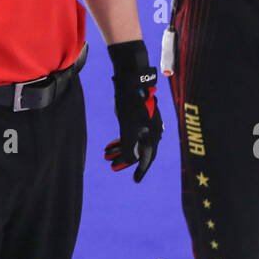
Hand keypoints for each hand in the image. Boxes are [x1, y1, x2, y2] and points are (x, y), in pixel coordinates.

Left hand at [105, 48, 161, 181]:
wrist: (132, 79)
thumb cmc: (131, 103)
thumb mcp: (128, 127)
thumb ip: (129, 146)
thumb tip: (130, 159)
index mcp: (153, 134)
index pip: (147, 158)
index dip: (140, 170)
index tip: (135, 180)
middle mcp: (152, 130)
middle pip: (138, 150)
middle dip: (124, 159)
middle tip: (112, 166)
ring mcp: (146, 123)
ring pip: (133, 141)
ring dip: (121, 149)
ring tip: (106, 155)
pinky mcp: (139, 116)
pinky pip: (131, 133)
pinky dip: (121, 139)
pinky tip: (110, 143)